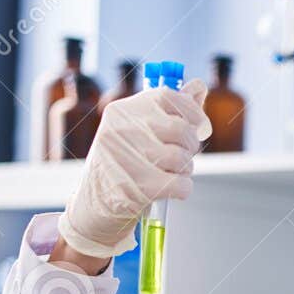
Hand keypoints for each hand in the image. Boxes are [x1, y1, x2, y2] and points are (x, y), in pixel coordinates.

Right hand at [56, 78, 212, 259]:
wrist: (94, 207)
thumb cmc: (123, 165)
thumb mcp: (138, 131)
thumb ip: (169, 109)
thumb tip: (199, 86)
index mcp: (121, 110)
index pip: (168, 96)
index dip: (192, 111)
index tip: (200, 127)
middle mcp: (119, 130)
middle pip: (181, 129)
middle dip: (191, 146)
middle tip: (181, 156)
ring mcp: (125, 159)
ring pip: (182, 158)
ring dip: (186, 169)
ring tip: (172, 172)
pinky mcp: (136, 189)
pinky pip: (181, 184)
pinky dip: (184, 189)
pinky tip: (172, 189)